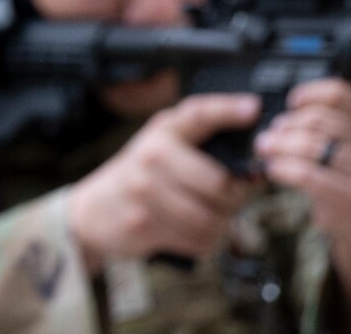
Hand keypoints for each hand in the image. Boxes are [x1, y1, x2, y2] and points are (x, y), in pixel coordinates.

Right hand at [64, 93, 261, 266]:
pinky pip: (196, 240)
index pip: (198, 113)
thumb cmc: (141, 176)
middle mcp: (152, 155)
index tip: (254, 109)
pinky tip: (201, 233)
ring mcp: (144, 190)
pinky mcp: (143, 223)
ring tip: (218, 219)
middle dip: (237, 198)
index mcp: (163, 131)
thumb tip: (255, 168)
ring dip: (222, 225)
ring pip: (209, 218)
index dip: (228, 110)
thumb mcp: (163, 146)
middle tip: (236, 200)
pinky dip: (207, 242)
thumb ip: (203, 146)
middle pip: (218, 183)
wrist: (96, 208)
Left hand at [254, 79, 350, 330]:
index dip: (308, 92)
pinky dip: (283, 168)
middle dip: (286, 123)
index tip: (291, 101)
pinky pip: (306, 173)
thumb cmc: (350, 172)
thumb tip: (284, 88)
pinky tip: (273, 170)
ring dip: (278, 144)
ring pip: (309, 142)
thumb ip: (333, 108)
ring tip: (267, 149)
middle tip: (271, 132)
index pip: (343, 88)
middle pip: (319, 116)